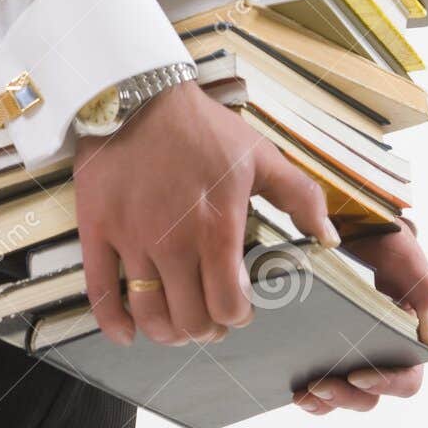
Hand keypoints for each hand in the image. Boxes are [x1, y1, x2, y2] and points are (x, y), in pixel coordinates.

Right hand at [73, 81, 340, 346]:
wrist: (138, 94)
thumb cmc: (201, 126)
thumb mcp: (260, 154)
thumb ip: (300, 197)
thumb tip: (329, 236)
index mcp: (217, 228)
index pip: (229, 305)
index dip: (238, 316)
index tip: (239, 306)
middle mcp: (174, 242)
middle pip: (191, 320)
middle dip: (206, 327)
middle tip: (210, 317)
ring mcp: (132, 240)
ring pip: (150, 314)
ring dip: (167, 332)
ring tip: (176, 325)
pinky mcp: (98, 231)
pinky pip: (100, 293)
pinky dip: (114, 324)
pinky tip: (126, 333)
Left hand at [293, 223, 427, 415]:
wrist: (344, 222)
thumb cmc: (382, 240)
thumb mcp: (408, 256)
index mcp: (408, 338)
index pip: (407, 378)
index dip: (387, 383)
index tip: (358, 374)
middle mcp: (380, 351)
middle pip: (370, 395)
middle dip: (346, 396)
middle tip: (319, 386)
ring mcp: (350, 352)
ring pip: (344, 395)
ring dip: (325, 400)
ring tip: (303, 393)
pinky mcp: (324, 349)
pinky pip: (320, 384)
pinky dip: (308, 392)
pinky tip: (292, 386)